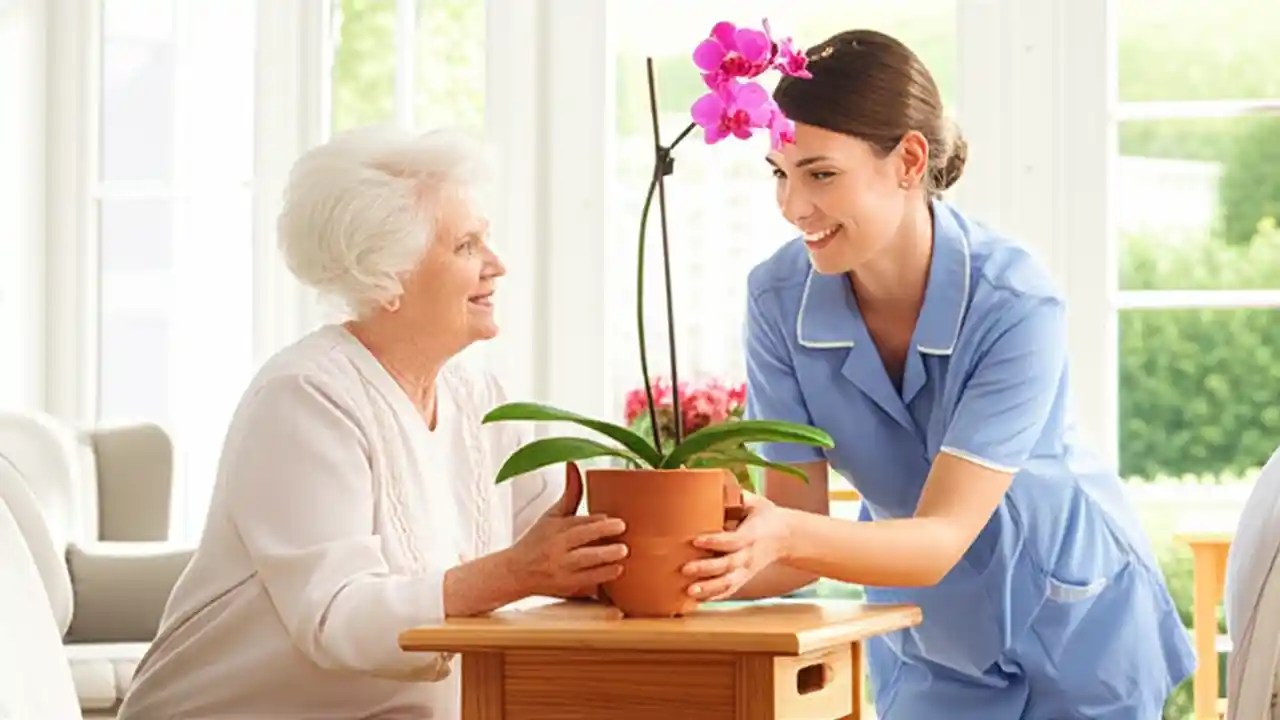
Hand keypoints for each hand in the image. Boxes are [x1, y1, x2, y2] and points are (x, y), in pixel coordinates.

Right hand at [506, 463, 627, 597]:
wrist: (516, 572)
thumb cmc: (537, 540)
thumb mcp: (552, 514)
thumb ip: (570, 492)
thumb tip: (573, 464)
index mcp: (556, 527)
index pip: (578, 522)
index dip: (597, 522)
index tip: (615, 521)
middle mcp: (558, 547)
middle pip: (581, 538)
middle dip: (602, 533)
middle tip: (622, 529)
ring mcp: (562, 568)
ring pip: (586, 562)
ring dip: (606, 557)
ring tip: (623, 553)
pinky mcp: (567, 586)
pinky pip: (587, 582)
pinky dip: (603, 576)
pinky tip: (617, 570)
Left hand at [681, 492, 789, 600]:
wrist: (786, 537)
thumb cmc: (765, 515)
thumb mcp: (753, 501)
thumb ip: (733, 493)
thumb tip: (702, 477)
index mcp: (752, 534)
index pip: (732, 540)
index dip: (715, 542)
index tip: (696, 540)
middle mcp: (749, 555)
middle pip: (727, 565)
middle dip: (706, 569)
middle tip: (684, 569)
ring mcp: (747, 570)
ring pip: (728, 583)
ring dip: (708, 589)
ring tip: (690, 591)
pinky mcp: (744, 578)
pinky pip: (729, 591)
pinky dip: (714, 597)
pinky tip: (697, 600)